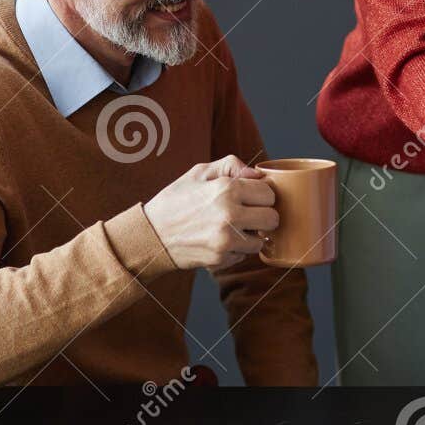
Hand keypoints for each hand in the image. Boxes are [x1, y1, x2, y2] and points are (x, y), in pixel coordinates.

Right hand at [143, 155, 278, 270]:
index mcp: (226, 189)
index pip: (269, 194)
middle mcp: (230, 215)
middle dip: (263, 216)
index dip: (261, 195)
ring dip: (251, 235)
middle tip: (248, 214)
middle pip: (272, 219)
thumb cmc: (175, 200)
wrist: (151, 234)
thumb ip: (231, 165)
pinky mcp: (221, 259)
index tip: (251, 197)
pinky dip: (237, 249)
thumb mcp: (198, 173)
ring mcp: (226, 240)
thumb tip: (257, 173)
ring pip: (261, 240)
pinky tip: (220, 240)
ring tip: (232, 228)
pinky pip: (244, 255)